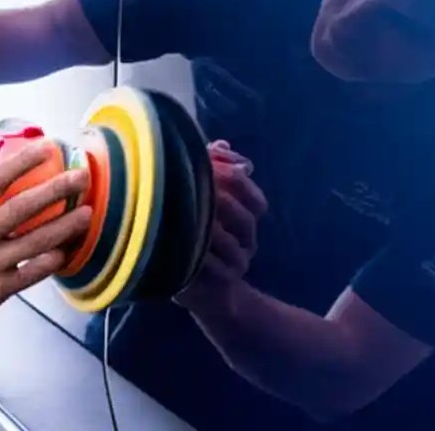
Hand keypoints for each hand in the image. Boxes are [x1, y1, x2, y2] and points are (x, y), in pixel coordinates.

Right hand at [0, 137, 90, 350]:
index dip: (21, 162)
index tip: (46, 148)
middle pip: (19, 209)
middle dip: (54, 190)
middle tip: (80, 177)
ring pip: (33, 242)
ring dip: (63, 227)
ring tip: (86, 213)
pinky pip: (30, 274)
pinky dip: (50, 262)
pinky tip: (66, 250)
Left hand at [177, 140, 267, 309]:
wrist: (199, 288)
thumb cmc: (195, 235)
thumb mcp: (202, 198)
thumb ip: (215, 170)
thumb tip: (221, 146)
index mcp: (247, 218)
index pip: (255, 199)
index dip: (239, 183)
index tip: (214, 167)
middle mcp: (248, 241)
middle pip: (247, 219)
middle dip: (223, 202)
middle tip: (199, 190)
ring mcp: (237, 264)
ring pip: (231, 244)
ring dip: (211, 228)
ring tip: (188, 214)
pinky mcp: (220, 285)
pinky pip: (214, 270)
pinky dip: (199, 256)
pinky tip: (179, 244)